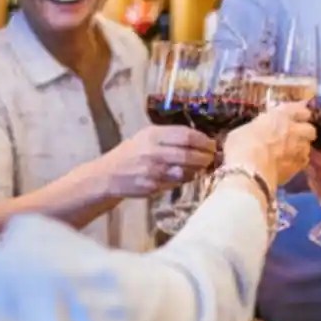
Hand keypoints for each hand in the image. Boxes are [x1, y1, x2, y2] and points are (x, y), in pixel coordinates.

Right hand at [100, 126, 216, 198]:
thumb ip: (171, 136)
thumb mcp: (147, 137)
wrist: (108, 175)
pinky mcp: (152, 186)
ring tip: (201, 167)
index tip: (212, 144)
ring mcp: (152, 170)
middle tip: (212, 157)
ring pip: (185, 171)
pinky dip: (185, 180)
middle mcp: (153, 151)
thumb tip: (201, 140)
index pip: (186, 135)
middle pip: (189, 154)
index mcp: (153, 134)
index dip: (203, 140)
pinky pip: (177, 183)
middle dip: (205, 157)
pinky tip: (187, 176)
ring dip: (197, 170)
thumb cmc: (132, 153)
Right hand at [222, 102, 315, 190]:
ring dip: (300, 149)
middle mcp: (295, 130)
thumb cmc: (241, 145)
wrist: (250, 171)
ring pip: (307, 147)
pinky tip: (286, 167)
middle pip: (310, 129)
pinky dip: (296, 164)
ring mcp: (299, 149)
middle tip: (293, 137)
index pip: (300, 109)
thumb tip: (258, 130)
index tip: (293, 118)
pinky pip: (302, 163)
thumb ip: (258, 127)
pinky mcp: (299, 167)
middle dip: (304, 133)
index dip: (298, 114)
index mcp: (281, 115)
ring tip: (289, 154)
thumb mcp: (245, 129)